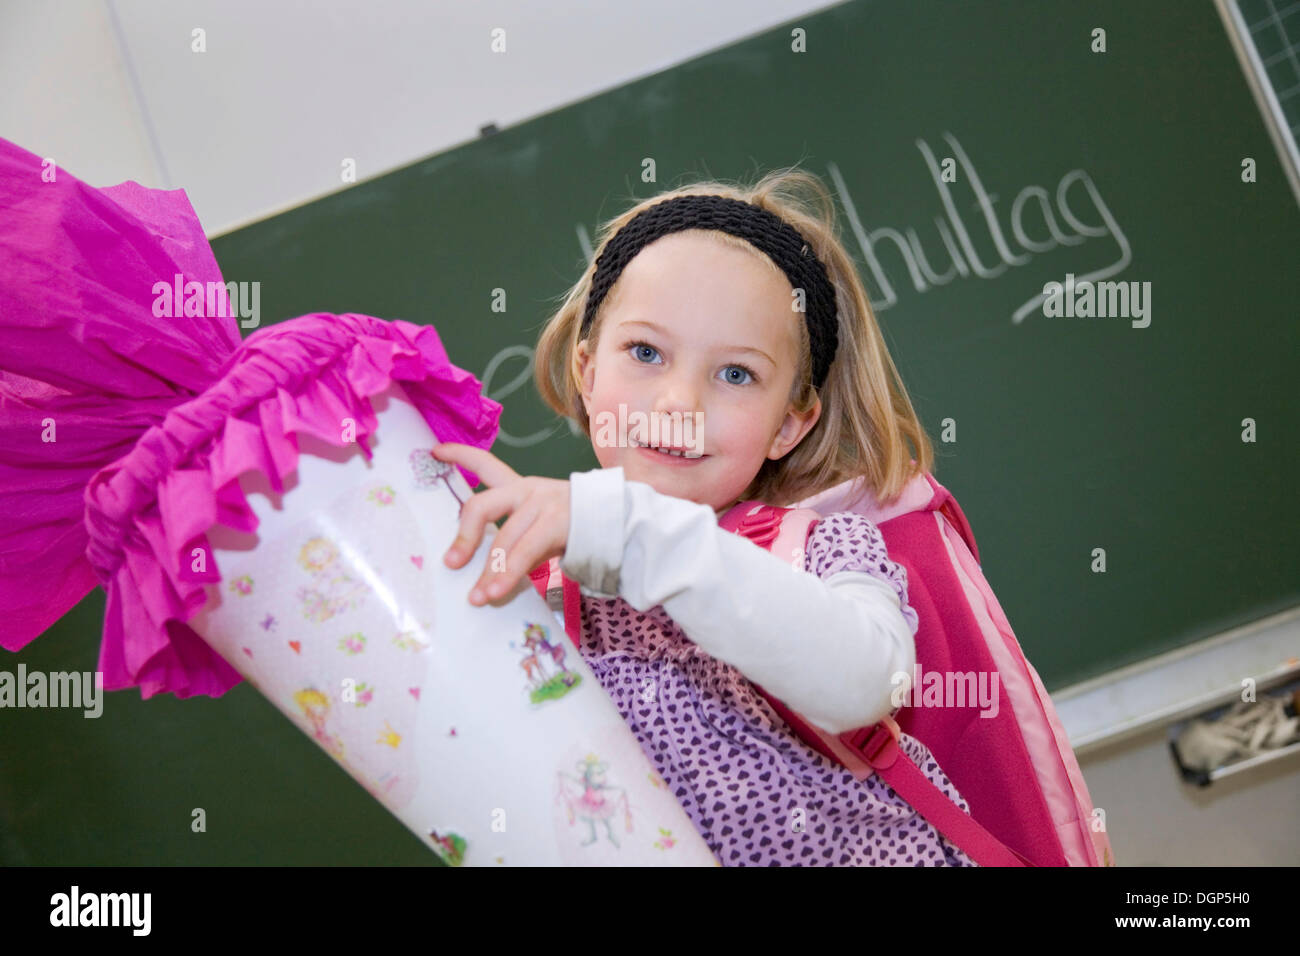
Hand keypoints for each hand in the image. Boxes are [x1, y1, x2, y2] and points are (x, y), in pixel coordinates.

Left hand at [430, 442, 569, 605]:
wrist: (623, 525)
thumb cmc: (576, 529)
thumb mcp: (540, 528)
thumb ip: (514, 543)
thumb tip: (483, 579)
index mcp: (521, 487)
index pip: (487, 464)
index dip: (460, 455)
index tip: (435, 451)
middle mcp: (528, 490)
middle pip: (482, 505)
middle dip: (463, 536)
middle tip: (451, 563)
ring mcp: (543, 504)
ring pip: (504, 538)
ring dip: (488, 572)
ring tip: (478, 597)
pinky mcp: (557, 522)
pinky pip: (524, 552)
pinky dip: (508, 575)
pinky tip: (497, 592)